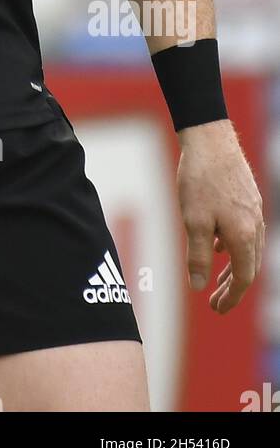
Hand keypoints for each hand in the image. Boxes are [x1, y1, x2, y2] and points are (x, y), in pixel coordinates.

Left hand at [176, 119, 264, 313]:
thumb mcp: (193, 222)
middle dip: (232, 287)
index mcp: (244, 236)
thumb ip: (197, 256)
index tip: (216, 309)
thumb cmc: (200, 180)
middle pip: (248, 266)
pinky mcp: (248, 197)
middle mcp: (255, 225)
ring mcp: (254, 210)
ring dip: (233, 267)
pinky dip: (233, 245)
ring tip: (216, 279)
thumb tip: (197, 286)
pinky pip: (245, 231)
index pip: (243, 278)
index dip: (231, 297)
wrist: (210, 138)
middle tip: (215, 302)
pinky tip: (217, 244)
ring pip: (248, 248)